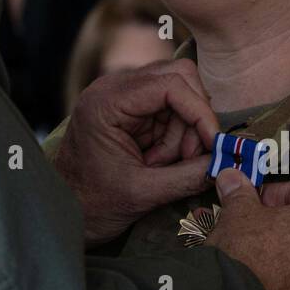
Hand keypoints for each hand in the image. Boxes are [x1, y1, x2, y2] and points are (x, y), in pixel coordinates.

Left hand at [53, 59, 217, 245]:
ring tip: (164, 167)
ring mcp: (123, 95)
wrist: (64, 211)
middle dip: (193, 120)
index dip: (199, 111)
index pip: (170, 83)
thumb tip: (226, 164)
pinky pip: (171, 111)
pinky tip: (160, 162)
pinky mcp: (132, 109)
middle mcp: (114, 88)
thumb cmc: (92, 204)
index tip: (215, 144)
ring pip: (179, 95)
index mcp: (106, 101)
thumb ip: (187, 177)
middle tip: (191, 158)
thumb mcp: (143, 193)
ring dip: (184, 132)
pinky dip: (176, 136)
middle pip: (178, 78)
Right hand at [206, 175, 289, 289]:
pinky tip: (263, 271)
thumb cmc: (245, 252)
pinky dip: (287, 272)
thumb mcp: (238, 212)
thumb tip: (232, 178)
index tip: (253, 198)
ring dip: (285, 245)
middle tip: (254, 220)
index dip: (272, 192)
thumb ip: (239, 191)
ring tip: (256, 247)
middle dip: (281, 218)